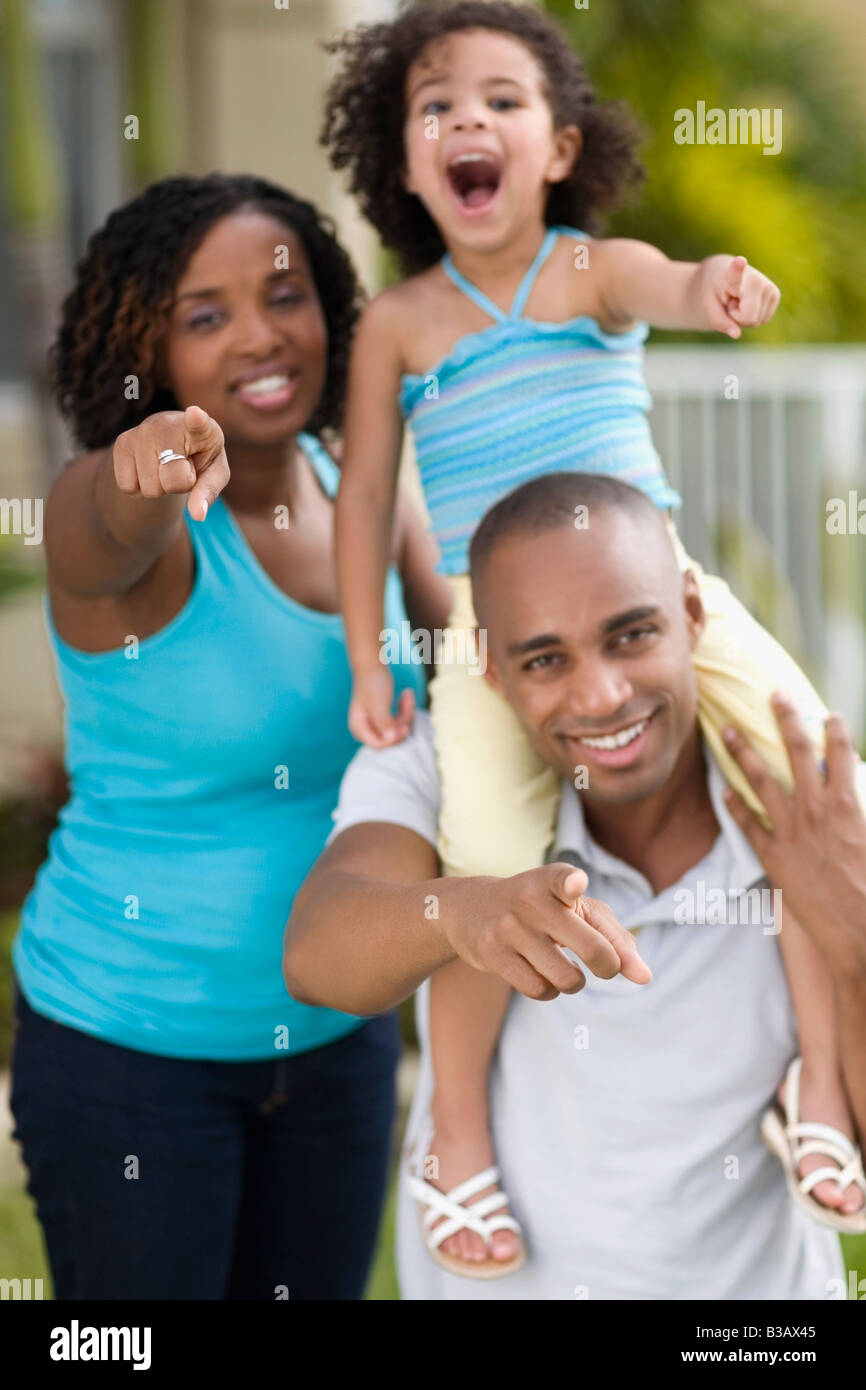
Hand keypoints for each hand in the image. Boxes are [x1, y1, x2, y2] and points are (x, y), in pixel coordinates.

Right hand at [113, 405, 228, 520]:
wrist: (171, 440)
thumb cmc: (199, 458)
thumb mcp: (213, 474)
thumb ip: (208, 492)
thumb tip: (198, 515)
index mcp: (202, 428)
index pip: (198, 423)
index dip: (197, 420)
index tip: (195, 414)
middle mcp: (168, 424)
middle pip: (172, 481)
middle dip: (178, 485)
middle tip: (181, 468)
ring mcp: (142, 431)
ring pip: (149, 489)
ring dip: (159, 487)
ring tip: (166, 467)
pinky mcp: (122, 442)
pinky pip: (127, 487)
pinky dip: (139, 487)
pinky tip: (148, 469)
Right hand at [348, 667, 414, 747]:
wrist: (372, 665)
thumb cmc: (372, 682)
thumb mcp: (379, 703)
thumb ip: (384, 722)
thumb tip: (391, 738)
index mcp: (359, 728)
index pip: (378, 745)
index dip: (393, 738)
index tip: (405, 726)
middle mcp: (365, 729)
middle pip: (391, 737)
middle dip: (403, 721)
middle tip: (408, 701)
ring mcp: (375, 725)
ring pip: (398, 729)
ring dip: (406, 713)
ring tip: (408, 693)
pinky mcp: (384, 720)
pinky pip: (399, 722)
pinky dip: (405, 710)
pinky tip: (407, 694)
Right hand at [443, 862, 651, 1000]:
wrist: (471, 909)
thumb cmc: (541, 910)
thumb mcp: (576, 909)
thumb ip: (615, 938)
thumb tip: (644, 977)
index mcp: (553, 880)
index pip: (563, 879)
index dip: (572, 883)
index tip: (575, 885)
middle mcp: (530, 900)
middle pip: (592, 949)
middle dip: (608, 967)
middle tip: (604, 967)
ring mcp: (509, 928)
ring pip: (568, 978)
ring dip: (575, 982)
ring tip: (564, 968)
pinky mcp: (492, 954)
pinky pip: (540, 990)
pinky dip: (549, 990)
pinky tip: (540, 974)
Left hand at [699, 254, 779, 337]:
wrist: (725, 273)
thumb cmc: (714, 290)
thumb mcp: (709, 306)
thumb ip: (719, 322)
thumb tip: (736, 335)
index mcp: (732, 276)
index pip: (736, 273)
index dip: (738, 268)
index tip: (739, 260)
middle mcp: (756, 279)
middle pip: (749, 318)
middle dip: (736, 317)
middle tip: (730, 302)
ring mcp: (769, 287)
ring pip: (757, 321)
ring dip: (744, 316)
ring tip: (738, 300)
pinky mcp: (776, 294)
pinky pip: (762, 320)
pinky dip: (753, 315)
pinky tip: (748, 301)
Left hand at [722, 693, 865, 975]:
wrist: (858, 930)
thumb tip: (860, 778)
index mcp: (847, 801)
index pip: (838, 750)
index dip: (832, 727)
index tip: (826, 712)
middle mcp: (814, 808)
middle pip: (794, 750)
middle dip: (784, 717)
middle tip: (773, 693)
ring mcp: (789, 830)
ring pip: (759, 780)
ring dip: (741, 752)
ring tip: (727, 731)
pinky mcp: (773, 856)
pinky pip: (748, 824)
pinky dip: (735, 806)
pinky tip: (726, 792)